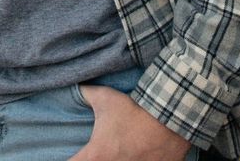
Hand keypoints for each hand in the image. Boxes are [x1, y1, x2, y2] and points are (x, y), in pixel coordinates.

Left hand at [66, 85, 191, 160]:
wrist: (169, 118)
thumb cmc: (135, 110)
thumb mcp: (106, 98)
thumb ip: (88, 93)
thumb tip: (78, 86)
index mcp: (96, 156)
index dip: (70, 160)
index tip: (76, 155)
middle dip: (96, 160)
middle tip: (103, 152)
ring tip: (122, 153)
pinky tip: (139, 155)